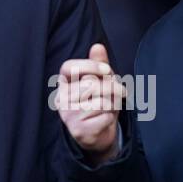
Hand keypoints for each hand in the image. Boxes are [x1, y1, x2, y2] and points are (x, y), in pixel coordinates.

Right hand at [56, 43, 125, 164]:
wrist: (98, 136)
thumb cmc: (98, 105)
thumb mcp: (101, 83)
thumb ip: (100, 65)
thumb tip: (97, 46)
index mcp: (64, 83)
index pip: (69, 67)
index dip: (89, 66)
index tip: (107, 70)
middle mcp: (61, 99)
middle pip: (92, 85)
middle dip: (113, 88)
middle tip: (120, 93)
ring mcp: (68, 115)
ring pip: (100, 101)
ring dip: (113, 104)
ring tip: (110, 108)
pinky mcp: (77, 130)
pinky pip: (104, 117)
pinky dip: (110, 119)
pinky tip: (104, 121)